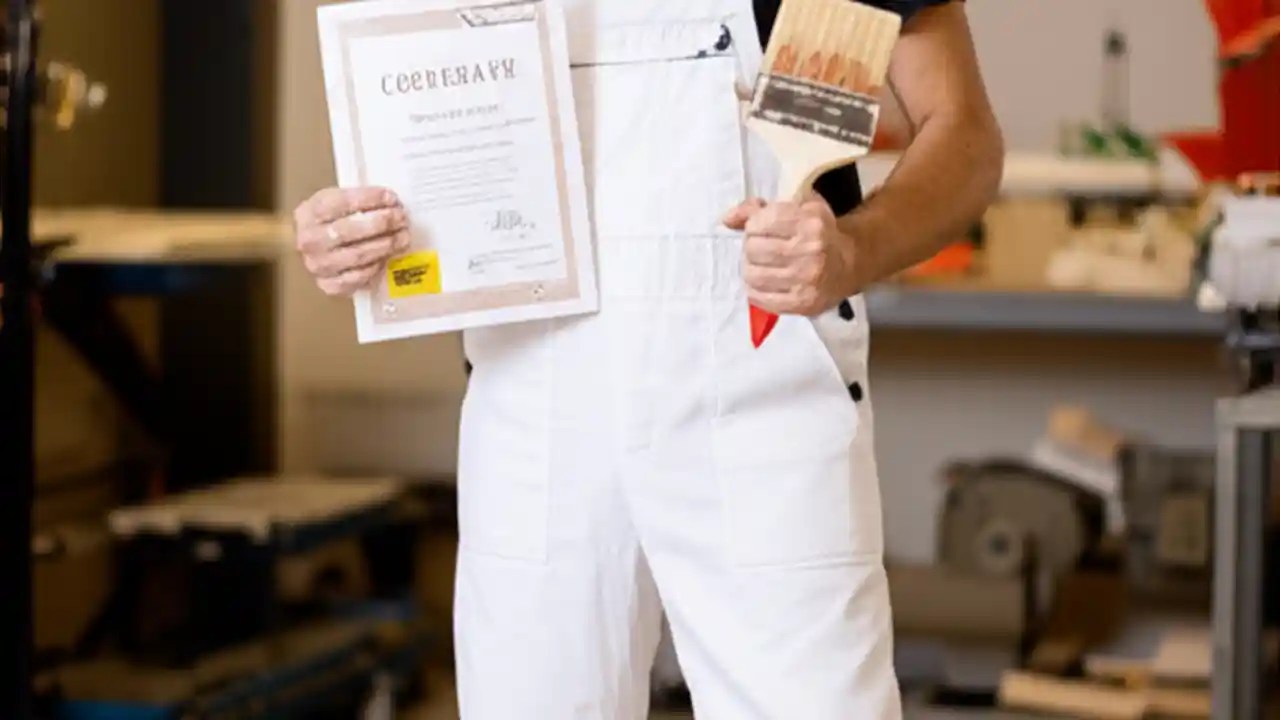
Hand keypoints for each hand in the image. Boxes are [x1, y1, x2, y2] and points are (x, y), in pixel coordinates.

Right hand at [293, 186, 410, 296]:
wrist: (314, 248)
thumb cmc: (331, 221)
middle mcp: (310, 240)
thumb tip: (391, 201)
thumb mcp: (336, 201)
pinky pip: (358, 277)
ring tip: (403, 236)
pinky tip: (388, 256)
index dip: (369, 199)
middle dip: (381, 223)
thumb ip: (359, 200)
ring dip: (386, 245)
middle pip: (348, 231)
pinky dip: (376, 266)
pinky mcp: (329, 285)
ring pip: (357, 256)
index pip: (340, 203)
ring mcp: (318, 265)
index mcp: (309, 213)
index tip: (391, 197)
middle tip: (401, 218)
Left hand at [722, 194, 858, 315]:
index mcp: (810, 222)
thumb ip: (757, 209)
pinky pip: (759, 298)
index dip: (754, 225)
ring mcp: (806, 280)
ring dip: (750, 268)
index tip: (763, 228)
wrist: (849, 264)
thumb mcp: (796, 208)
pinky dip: (754, 290)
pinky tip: (764, 283)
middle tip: (762, 249)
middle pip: (752, 249)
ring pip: (752, 274)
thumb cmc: (817, 232)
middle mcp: (810, 251)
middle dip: (751, 247)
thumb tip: (727, 219)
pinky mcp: (802, 304)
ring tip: (762, 265)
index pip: (758, 223)